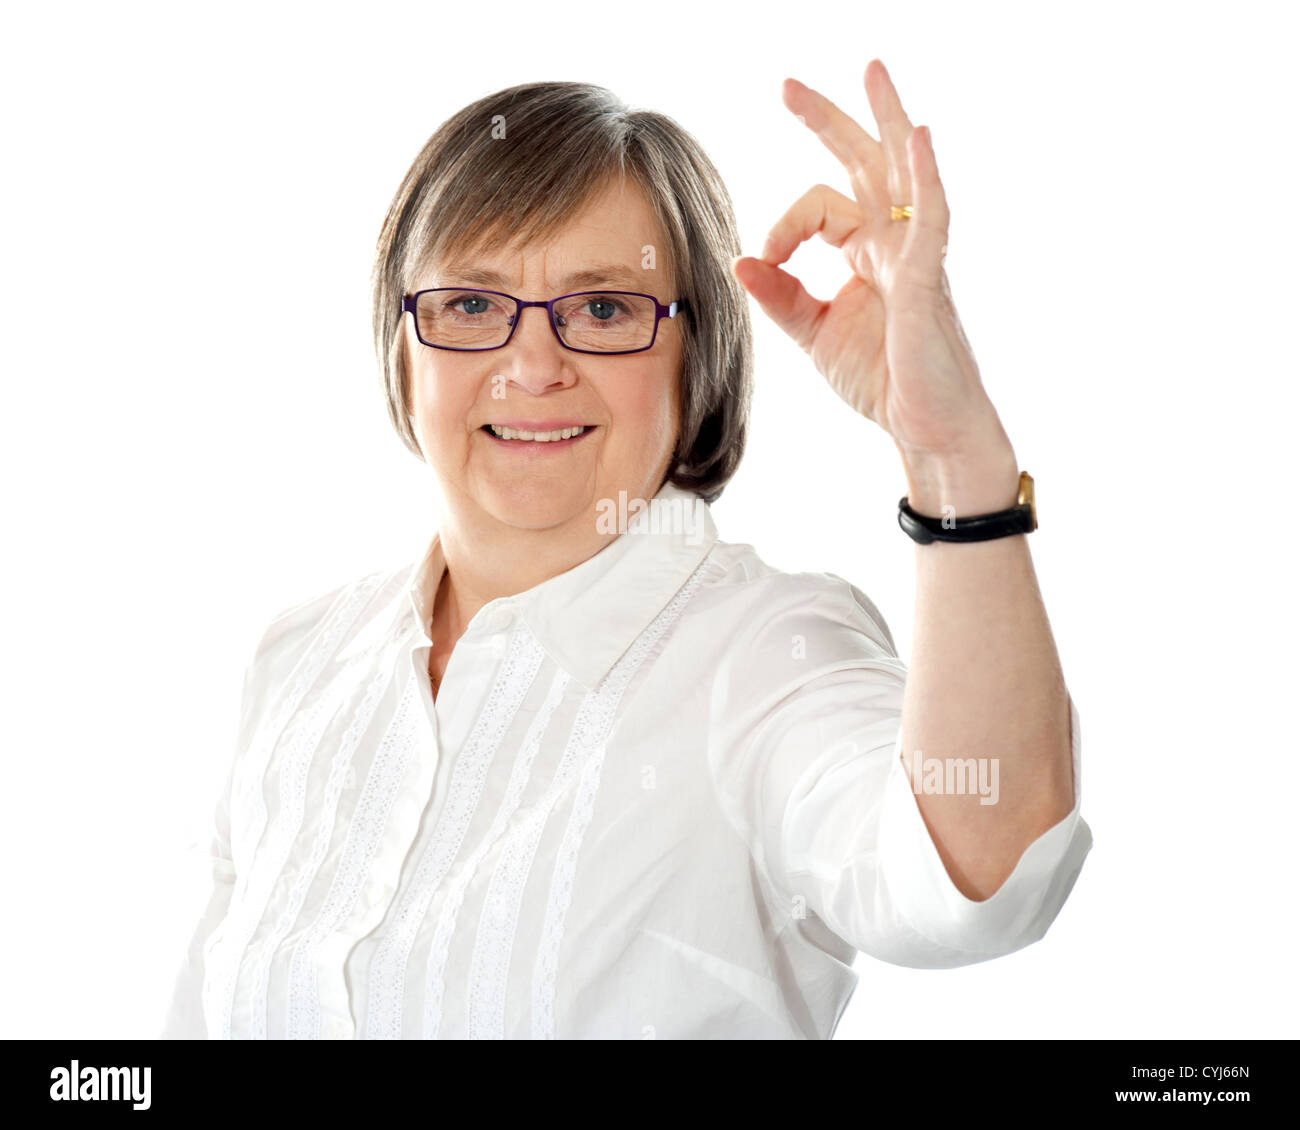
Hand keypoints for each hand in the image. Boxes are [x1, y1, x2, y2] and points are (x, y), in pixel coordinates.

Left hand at [733, 59, 1017, 512]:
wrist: (926, 429)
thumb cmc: (884, 380)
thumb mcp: (816, 335)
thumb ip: (781, 297)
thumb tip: (741, 261)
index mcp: (868, 252)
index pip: (820, 206)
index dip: (783, 226)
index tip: (766, 260)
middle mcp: (894, 243)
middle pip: (864, 163)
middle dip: (828, 120)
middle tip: (786, 86)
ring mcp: (916, 257)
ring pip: (902, 174)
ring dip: (885, 119)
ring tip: (872, 70)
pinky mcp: (929, 283)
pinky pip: (930, 220)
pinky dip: (924, 179)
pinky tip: (917, 139)